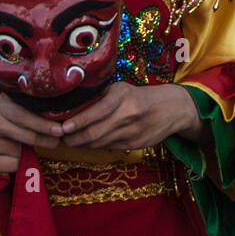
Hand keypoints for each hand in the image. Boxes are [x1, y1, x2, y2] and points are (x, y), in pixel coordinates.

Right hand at [0, 92, 64, 173]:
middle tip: (56, 142)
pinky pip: (12, 166)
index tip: (61, 130)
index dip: (46, 125)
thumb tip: (51, 116)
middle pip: (28, 137)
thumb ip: (19, 108)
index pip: (27, 117)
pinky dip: (16, 162)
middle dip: (46, 141)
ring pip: (21, 153)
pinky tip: (9, 156)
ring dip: (28, 152)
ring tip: (21, 146)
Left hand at [59, 82, 203, 148]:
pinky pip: (109, 147)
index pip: (96, 111)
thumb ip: (101, 97)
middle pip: (95, 132)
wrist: (173, 108)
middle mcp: (128, 114)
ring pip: (100, 143)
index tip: (63, 127)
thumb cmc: (141, 96)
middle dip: (74, 138)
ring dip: (82, 144)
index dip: (78, 122)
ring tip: (70, 140)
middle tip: (61, 137)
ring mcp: (132, 132)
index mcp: (123, 95)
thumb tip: (71, 105)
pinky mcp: (135, 144)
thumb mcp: (122, 88)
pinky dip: (95, 146)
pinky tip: (86, 143)